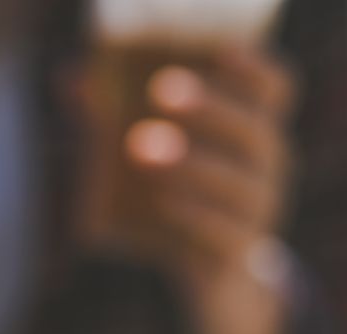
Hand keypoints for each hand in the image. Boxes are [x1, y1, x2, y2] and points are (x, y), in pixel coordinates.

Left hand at [75, 45, 294, 285]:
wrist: (209, 268)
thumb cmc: (180, 185)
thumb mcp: (156, 144)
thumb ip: (118, 109)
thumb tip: (70, 79)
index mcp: (257, 125)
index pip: (276, 88)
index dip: (255, 68)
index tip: (220, 51)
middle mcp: (269, 165)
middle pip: (256, 131)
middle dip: (211, 108)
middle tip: (162, 92)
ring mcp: (260, 211)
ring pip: (241, 184)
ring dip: (193, 164)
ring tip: (143, 148)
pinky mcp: (240, 253)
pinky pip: (227, 235)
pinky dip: (196, 216)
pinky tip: (165, 202)